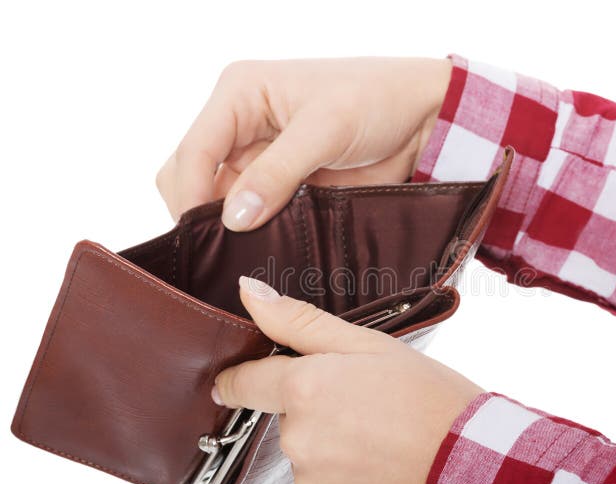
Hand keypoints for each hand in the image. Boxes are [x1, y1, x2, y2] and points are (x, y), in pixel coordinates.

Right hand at [157, 57, 450, 230]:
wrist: (421, 119)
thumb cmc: (375, 100)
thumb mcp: (325, 129)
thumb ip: (276, 173)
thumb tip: (232, 219)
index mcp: (240, 93)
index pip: (193, 150)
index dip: (190, 194)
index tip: (203, 235)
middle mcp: (240, 125)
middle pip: (193, 176)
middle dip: (201, 212)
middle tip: (224, 250)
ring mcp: (259, 159)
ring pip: (218, 200)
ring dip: (227, 228)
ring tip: (244, 255)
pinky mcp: (280, 186)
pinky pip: (250, 214)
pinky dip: (251, 234)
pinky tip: (262, 250)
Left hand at [212, 276, 482, 483]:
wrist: (475, 469)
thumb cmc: (431, 399)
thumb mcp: (372, 346)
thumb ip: (301, 322)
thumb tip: (247, 291)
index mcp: (304, 390)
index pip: (244, 385)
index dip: (238, 381)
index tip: (232, 384)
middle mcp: (298, 441)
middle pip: (290, 424)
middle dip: (319, 417)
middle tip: (370, 414)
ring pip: (310, 464)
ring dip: (335, 456)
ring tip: (384, 450)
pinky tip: (381, 480)